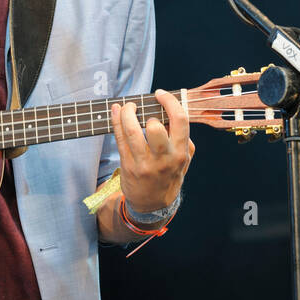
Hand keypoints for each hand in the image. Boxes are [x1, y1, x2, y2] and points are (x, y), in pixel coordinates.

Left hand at [110, 89, 195, 214]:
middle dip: (148, 112)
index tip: (160, 94)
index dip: (169, 102)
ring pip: (132, 131)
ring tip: (127, 107)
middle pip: (155, 128)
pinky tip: (115, 111)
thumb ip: (184, 140)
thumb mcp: (185, 161)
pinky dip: (116, 121)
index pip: (180, 121)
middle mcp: (163, 158)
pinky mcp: (128, 165)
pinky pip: (120, 139)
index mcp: (181, 153)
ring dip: (127, 113)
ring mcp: (144, 163)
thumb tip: (171, 115)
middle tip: (143, 109)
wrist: (152, 205)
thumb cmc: (169, 176)